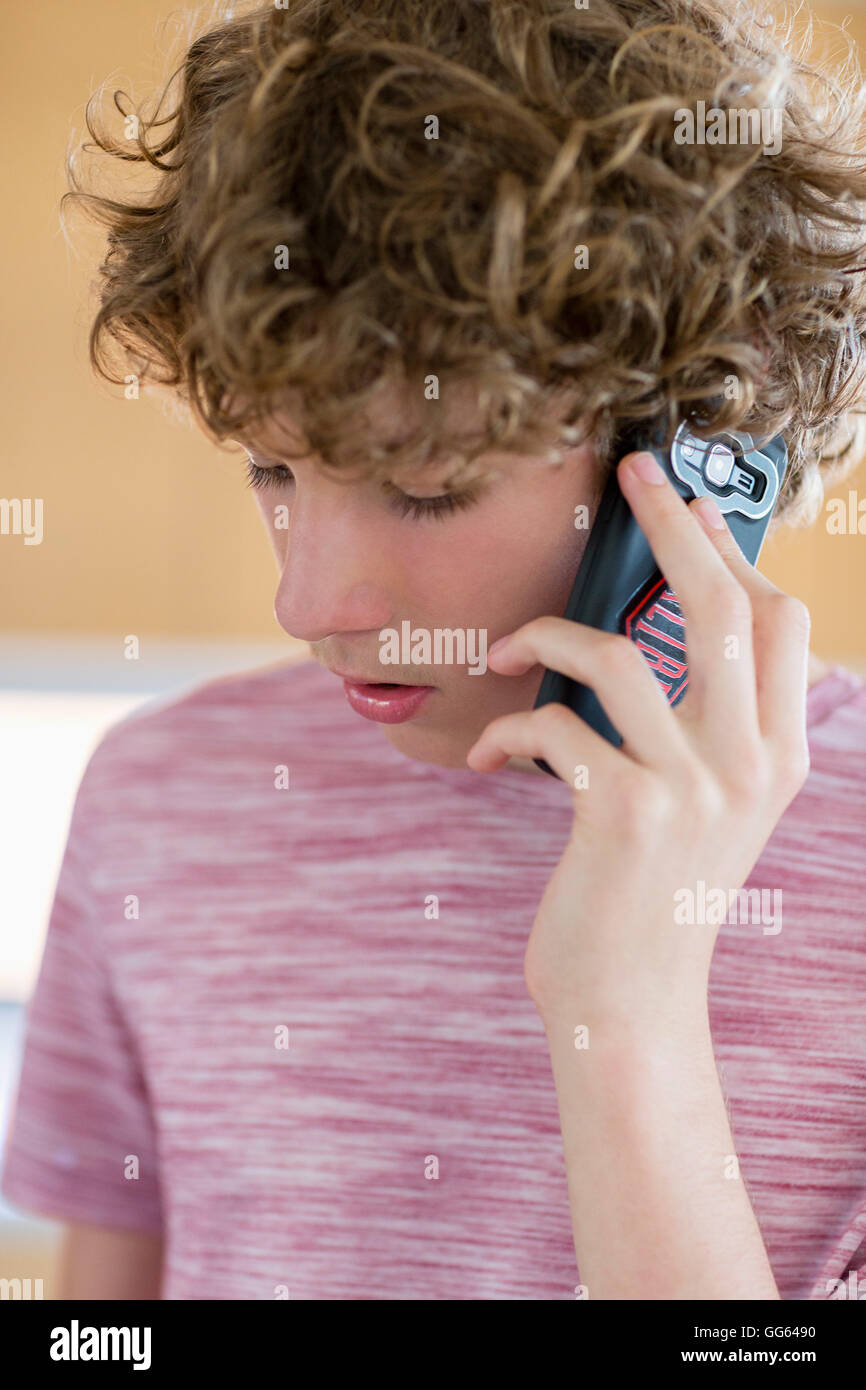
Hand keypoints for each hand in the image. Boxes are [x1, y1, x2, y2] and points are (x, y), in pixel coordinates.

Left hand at [466, 450, 811, 1026]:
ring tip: (503, 656)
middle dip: (670, 520)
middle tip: (630, 468)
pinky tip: (488, 758)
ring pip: (613, 653)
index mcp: (776, 754)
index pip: (775, 618)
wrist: (632, 1002)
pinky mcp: (619, 812)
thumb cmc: (654, 892)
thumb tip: (665, 627)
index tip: (686, 503)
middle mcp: (748, 763)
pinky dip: (505, 729)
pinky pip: (552, 724)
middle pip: (715, 603)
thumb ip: (707, 724)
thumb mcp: (709, 806)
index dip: (729, 548)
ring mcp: (688, 787)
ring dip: (541, 638)